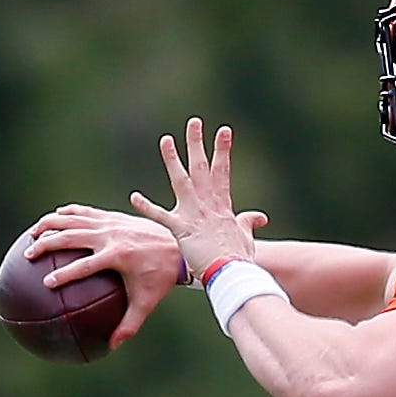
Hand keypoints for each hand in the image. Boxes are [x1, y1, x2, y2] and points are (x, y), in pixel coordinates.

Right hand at [25, 204, 255, 348]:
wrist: (178, 246)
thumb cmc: (160, 278)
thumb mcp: (146, 303)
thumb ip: (129, 325)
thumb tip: (112, 346)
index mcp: (118, 256)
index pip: (84, 266)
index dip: (64, 275)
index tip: (46, 283)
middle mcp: (111, 236)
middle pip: (70, 237)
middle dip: (46, 244)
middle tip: (29, 255)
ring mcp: (110, 223)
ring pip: (72, 219)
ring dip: (49, 224)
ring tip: (31, 234)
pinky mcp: (112, 216)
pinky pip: (84, 212)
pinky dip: (67, 214)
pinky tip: (53, 219)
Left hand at [131, 118, 262, 285]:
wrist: (233, 274)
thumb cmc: (240, 259)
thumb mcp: (246, 237)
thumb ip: (248, 223)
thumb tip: (261, 217)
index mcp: (222, 206)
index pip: (223, 171)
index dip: (223, 150)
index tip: (224, 131)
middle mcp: (207, 205)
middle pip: (201, 168)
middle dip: (197, 144)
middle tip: (193, 122)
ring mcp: (194, 215)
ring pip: (181, 181)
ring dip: (173, 160)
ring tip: (166, 140)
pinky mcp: (181, 229)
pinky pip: (160, 216)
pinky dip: (147, 207)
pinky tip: (134, 196)